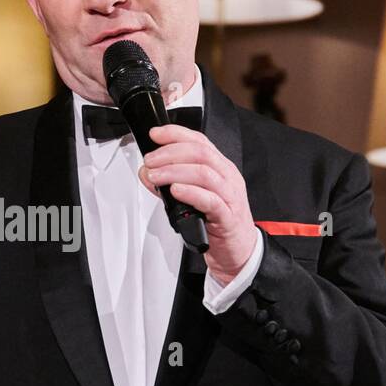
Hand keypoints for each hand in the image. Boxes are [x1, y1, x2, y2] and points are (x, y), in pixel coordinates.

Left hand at [138, 123, 258, 284]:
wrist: (238, 251)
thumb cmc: (216, 221)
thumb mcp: (192, 197)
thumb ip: (170, 183)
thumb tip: (146, 172)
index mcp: (220, 167)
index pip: (199, 141)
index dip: (175, 133)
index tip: (155, 134)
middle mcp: (227, 177)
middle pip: (200, 153)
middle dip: (170, 153)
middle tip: (150, 161)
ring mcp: (229, 196)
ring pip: (203, 173)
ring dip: (174, 171)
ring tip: (156, 176)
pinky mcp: (227, 217)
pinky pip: (211, 200)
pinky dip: (190, 193)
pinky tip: (175, 191)